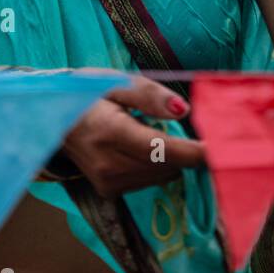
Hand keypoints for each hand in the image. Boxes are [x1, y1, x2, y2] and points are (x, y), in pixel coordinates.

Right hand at [61, 75, 205, 198]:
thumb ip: (150, 95)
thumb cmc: (85, 93)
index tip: (223, 148)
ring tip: (153, 130)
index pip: (163, 150)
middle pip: (167, 165)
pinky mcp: (108, 190)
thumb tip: (184, 110)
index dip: (196, 152)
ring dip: (170, 157)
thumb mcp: (115, 82)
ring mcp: (107, 182)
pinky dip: (156, 164)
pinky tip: (142, 145)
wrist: (50, 118)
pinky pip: (148, 180)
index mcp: (110, 132)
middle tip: (184, 123)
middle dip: (185, 148)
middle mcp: (108, 165)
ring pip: (161, 175)